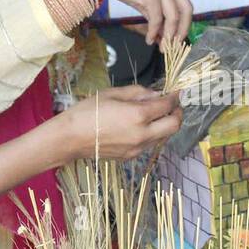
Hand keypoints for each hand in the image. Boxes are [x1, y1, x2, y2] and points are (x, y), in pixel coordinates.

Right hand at [62, 85, 182, 159]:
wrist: (70, 138)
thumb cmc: (88, 111)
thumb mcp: (113, 93)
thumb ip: (138, 93)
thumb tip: (156, 94)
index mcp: (138, 115)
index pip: (167, 106)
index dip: (175, 97)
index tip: (176, 92)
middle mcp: (142, 134)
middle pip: (174, 126)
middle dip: (178, 113)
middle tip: (173, 105)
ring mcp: (138, 148)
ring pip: (164, 137)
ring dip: (166, 125)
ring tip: (156, 114)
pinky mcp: (131, 156)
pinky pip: (150, 144)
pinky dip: (152, 134)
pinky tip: (141, 126)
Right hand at [86, 0, 192, 45]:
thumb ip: (155, 10)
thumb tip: (161, 33)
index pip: (184, 2)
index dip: (184, 22)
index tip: (178, 35)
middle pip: (186, 9)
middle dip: (182, 30)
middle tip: (175, 45)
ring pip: (173, 17)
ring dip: (169, 35)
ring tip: (162, 46)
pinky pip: (156, 19)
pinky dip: (153, 32)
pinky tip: (148, 39)